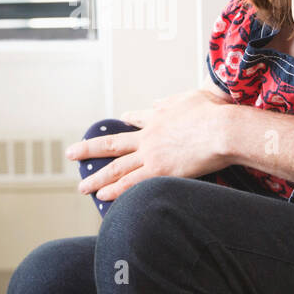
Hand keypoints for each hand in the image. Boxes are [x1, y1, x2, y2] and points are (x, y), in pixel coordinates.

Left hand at [66, 88, 233, 201]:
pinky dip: (114, 190)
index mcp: (158, 116)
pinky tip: (102, 196)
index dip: (126, 121)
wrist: (222, 129)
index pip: (136, 118)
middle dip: (89, 149)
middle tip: (71, 154)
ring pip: (116, 168)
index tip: (120, 122)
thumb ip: (174, 101)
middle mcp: (148, 136)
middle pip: (112, 144)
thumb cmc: (215, 112)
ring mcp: (151, 155)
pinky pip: (131, 184)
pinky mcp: (160, 172)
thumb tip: (159, 101)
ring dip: (96, 178)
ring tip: (82, 186)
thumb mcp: (193, 96)